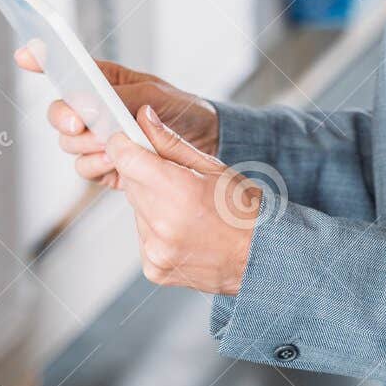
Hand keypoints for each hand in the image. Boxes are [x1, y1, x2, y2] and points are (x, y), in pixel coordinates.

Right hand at [14, 48, 218, 190]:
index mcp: (101, 82)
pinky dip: (97, 166)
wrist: (203, 144)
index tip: (25, 54)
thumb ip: (121, 98)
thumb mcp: (153, 95)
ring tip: (113, 145)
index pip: (66, 69)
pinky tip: (116, 163)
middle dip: (65, 119)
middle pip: (59, 114)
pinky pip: (85, 168)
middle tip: (81, 124)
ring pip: (69, 144)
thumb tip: (88, 104)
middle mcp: (92, 110)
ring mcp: (95, 139)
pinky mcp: (104, 166)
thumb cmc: (178, 109)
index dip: (41, 59)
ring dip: (88, 145)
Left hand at [104, 107, 261, 294]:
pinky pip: (143, 236)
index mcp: (180, 191)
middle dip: (145, 175)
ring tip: (185, 209)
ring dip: (152, 203)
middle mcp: (163, 224)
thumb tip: (143, 118)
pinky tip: (183, 230)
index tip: (129, 140)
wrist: (262, 257)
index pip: (126, 158)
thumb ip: (170, 142)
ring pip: (137, 209)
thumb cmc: (245, 210)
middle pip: (130, 183)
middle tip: (175, 179)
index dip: (123, 144)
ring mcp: (156, 249)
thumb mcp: (213, 167)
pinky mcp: (154, 267)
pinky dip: (156, 229)